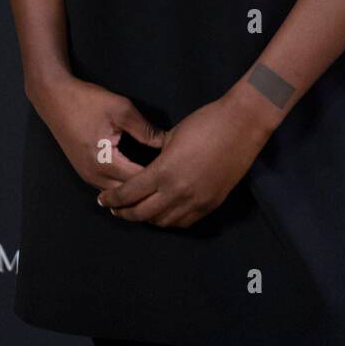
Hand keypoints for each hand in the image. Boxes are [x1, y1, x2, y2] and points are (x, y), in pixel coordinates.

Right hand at [29, 73, 165, 189]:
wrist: (54, 98)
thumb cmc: (87, 101)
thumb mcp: (121, 109)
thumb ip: (144, 129)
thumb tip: (166, 143)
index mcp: (104, 162)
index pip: (138, 180)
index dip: (158, 175)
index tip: (175, 168)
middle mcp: (94, 176)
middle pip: (128, 194)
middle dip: (148, 187)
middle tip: (170, 177)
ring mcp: (87, 176)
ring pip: (117, 193)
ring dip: (135, 189)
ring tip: (157, 179)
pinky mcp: (84, 171)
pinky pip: (108, 186)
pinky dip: (123, 185)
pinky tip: (137, 175)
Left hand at [96, 92, 271, 228]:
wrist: (242, 125)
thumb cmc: (205, 123)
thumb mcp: (172, 136)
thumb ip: (157, 156)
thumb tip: (148, 166)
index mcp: (164, 173)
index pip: (129, 193)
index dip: (113, 199)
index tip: (103, 200)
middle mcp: (177, 193)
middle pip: (142, 214)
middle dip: (125, 213)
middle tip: (114, 209)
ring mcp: (196, 202)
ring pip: (163, 222)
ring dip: (147, 218)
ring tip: (138, 211)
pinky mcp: (211, 204)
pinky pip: (184, 222)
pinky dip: (170, 220)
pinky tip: (164, 213)